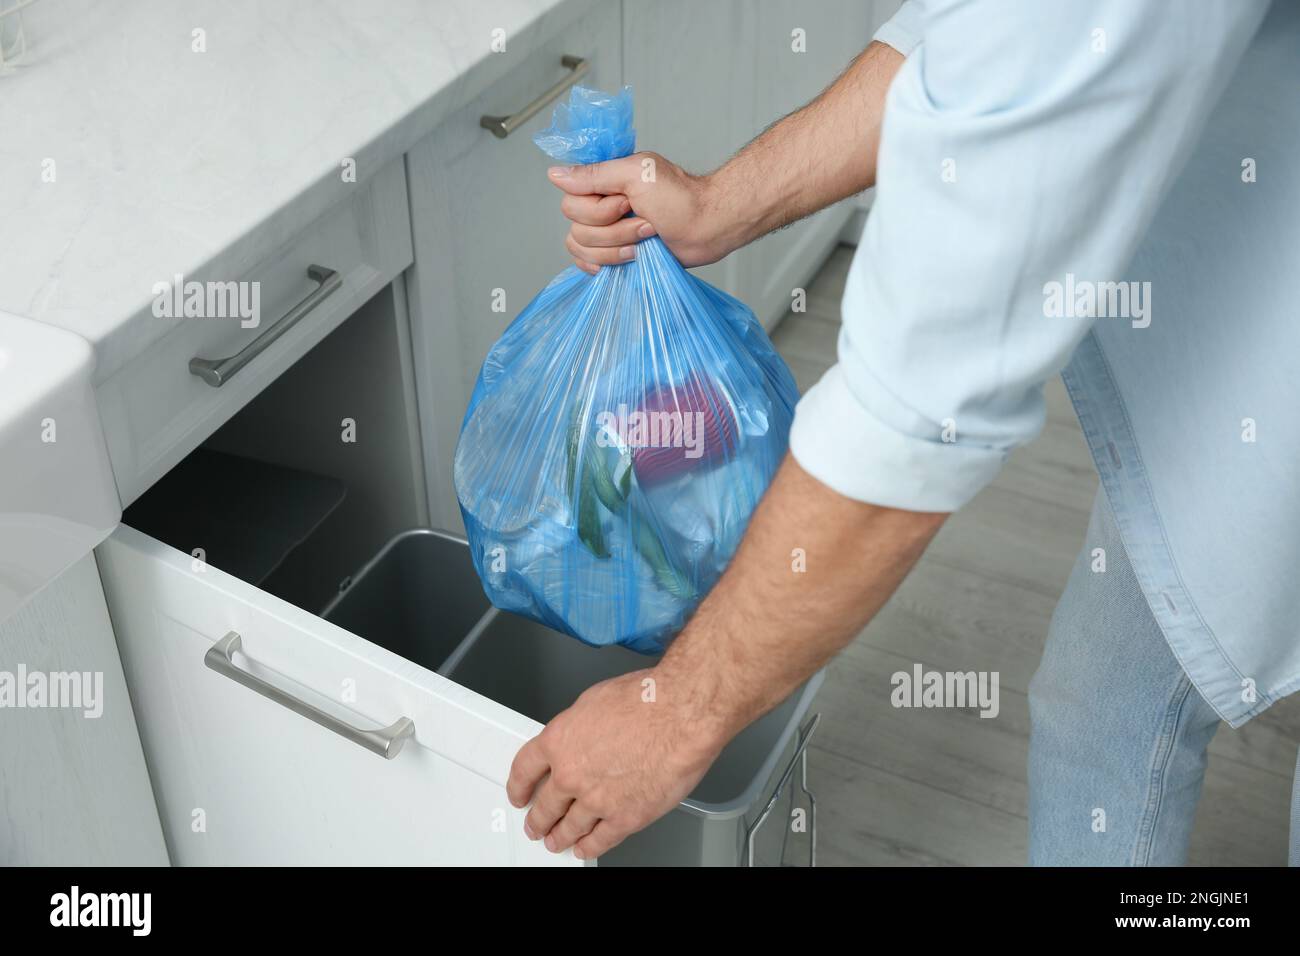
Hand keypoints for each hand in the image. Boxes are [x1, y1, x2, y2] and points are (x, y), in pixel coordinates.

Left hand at [506, 666, 725, 859]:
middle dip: (538, 819)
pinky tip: (585, 848)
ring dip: (559, 837)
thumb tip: (579, 737)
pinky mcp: (625, 817)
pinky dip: (589, 847)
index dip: (519, 786)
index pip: (524, 770)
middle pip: (545, 805)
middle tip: (536, 825)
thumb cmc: (647, 700)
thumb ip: (579, 728)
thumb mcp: (594, 701)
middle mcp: (571, 774)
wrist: (679, 714)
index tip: (519, 794)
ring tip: (556, 841)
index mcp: (559, 741)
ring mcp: (596, 800)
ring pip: (569, 827)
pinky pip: (600, 840)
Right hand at [547, 152, 737, 273]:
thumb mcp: (636, 175)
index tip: (627, 203)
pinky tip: (628, 258)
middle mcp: (599, 206)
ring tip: (646, 237)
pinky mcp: (613, 254)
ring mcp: (606, 232)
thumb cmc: (680, 198)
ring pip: (583, 248)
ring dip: (617, 247)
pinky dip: (605, 264)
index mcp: (602, 183)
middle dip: (613, 231)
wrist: (706, 228)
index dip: (598, 209)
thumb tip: (554, 174)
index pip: (570, 202)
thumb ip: (594, 174)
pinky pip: (586, 263)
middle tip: (645, 222)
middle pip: (576, 228)